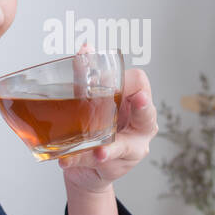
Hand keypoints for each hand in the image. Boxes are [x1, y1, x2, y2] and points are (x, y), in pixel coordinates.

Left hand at [57, 43, 157, 194]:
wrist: (85, 164)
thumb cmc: (97, 126)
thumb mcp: (92, 100)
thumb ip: (89, 76)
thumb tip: (86, 48)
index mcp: (135, 104)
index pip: (140, 84)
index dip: (130, 80)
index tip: (117, 79)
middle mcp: (140, 127)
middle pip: (147, 115)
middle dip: (143, 108)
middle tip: (139, 100)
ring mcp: (131, 150)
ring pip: (124, 146)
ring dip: (110, 147)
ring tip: (99, 151)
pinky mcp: (112, 166)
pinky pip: (97, 162)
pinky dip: (81, 160)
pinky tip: (67, 160)